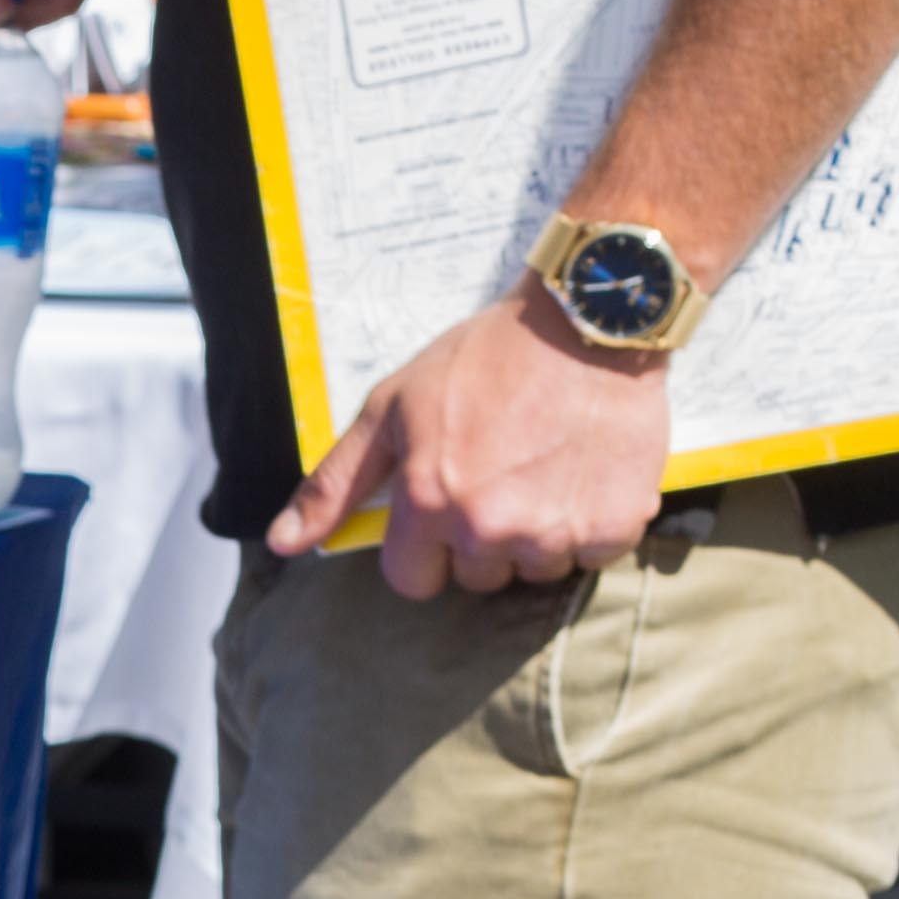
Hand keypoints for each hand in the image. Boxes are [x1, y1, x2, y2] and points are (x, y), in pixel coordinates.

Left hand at [272, 285, 673, 594]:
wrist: (588, 318)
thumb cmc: (484, 357)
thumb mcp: (391, 409)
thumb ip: (334, 484)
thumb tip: (283, 544)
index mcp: (430, 503)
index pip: (412, 580)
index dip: (423, 548)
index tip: (441, 509)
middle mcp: (491, 527)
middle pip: (477, 577)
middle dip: (481, 539)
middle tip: (499, 474)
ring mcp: (556, 529)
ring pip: (535, 570)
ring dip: (538, 534)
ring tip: (544, 469)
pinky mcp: (615, 523)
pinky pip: (594, 554)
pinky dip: (592, 523)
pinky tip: (583, 472)